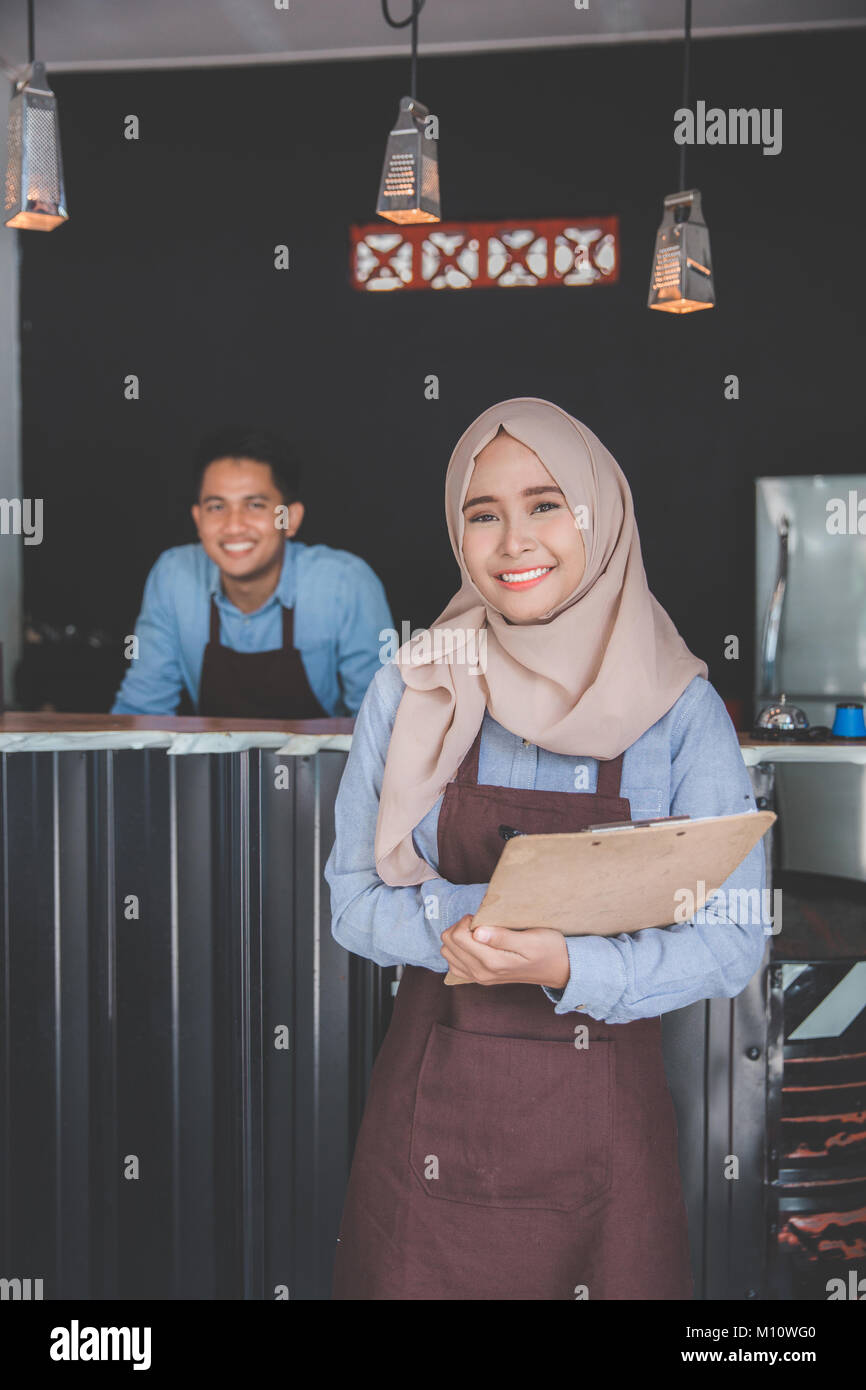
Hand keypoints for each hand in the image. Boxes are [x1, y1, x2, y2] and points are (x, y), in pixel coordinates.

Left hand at [440, 915, 569, 988]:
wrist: (559, 969)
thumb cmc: (548, 948)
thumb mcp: (531, 939)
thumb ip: (502, 937)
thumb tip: (477, 932)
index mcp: (492, 962)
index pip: (458, 936)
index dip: (467, 920)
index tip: (483, 918)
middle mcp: (481, 973)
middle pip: (448, 943)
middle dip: (460, 927)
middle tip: (481, 923)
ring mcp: (479, 978)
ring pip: (448, 953)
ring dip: (458, 938)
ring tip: (478, 933)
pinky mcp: (480, 978)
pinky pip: (454, 964)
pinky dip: (459, 951)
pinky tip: (475, 944)